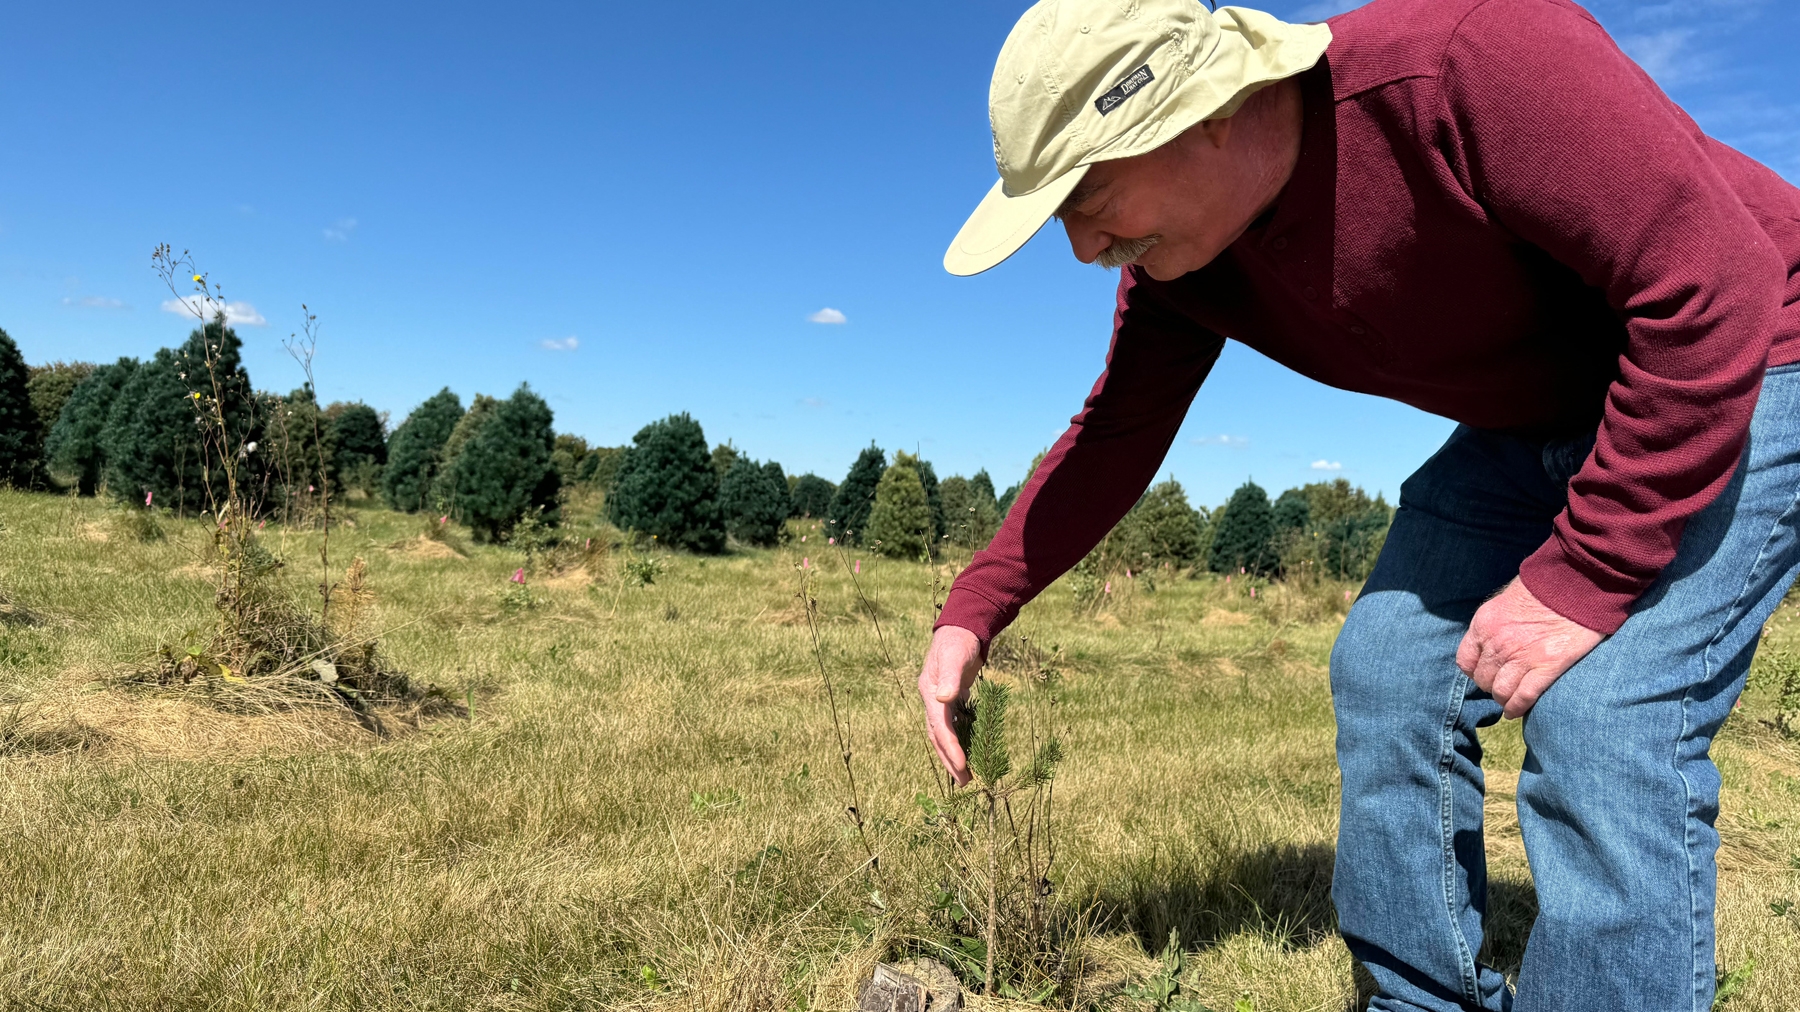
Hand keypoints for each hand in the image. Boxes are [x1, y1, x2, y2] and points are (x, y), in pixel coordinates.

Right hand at [918, 625, 982, 785]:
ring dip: (952, 754)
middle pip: (938, 737)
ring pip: (943, 734)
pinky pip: (952, 725)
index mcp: (929, 693)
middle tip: (965, 782)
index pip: (939, 727)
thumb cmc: (958, 641)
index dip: (951, 748)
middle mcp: (932, 700)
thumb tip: (944, 699)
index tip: (963, 766)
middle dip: (950, 760)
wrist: (961, 627)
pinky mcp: (951, 700)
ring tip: (965, 775)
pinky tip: (967, 752)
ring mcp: (940, 701)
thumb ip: (951, 678)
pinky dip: (958, 740)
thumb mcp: (954, 657)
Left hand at [1456, 578, 1603, 718]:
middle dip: (1491, 685)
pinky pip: (1524, 697)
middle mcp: (1498, 643)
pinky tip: (1516, 712)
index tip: (1485, 673)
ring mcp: (1522, 657)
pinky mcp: (1548, 666)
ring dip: (1504, 699)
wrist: (1578, 581)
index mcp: (1484, 624)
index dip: (1475, 671)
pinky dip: (1518, 708)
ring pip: (1501, 692)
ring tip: (1510, 699)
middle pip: (1483, 680)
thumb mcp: (1506, 598)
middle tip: (1503, 685)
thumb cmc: (1545, 586)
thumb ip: (1496, 622)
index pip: (1466, 661)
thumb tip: (1492, 639)